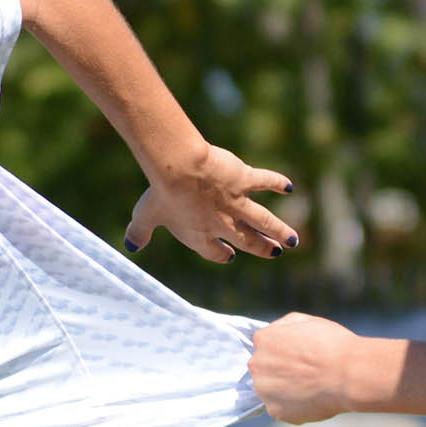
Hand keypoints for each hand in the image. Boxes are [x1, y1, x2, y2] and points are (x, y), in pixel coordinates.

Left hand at [125, 143, 295, 262]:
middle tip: (276, 252)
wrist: (180, 170)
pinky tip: (288, 187)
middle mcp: (222, 223)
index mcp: (199, 235)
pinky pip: (265, 182)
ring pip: (264, 221)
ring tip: (293, 241)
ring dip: (280, 230)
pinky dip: (277, 183)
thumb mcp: (145, 216)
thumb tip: (132, 246)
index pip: (214, 251)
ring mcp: (236, 203)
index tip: (230, 256)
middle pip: (247, 240)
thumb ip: (139, 233)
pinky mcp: (244, 180)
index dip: (222, 254)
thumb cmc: (161, 193)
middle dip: (262, 248)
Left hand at [250, 312, 358, 423]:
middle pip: (264, 369)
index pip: (265, 346)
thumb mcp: (307, 321)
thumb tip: (276, 333)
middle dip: (281, 371)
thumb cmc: (332, 345)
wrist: (349, 374)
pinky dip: (294, 407)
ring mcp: (264, 390)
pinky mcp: (276, 411)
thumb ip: (285, 326)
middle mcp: (257, 365)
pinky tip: (311, 400)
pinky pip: (281, 409)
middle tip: (306, 373)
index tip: (299, 356)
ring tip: (311, 387)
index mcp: (263, 340)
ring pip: (271, 390)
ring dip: (285, 390)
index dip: (284, 351)